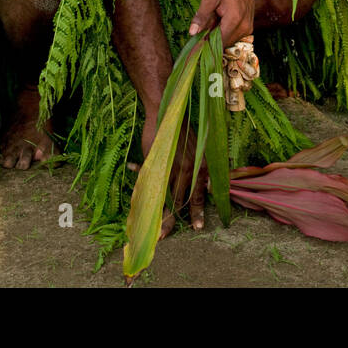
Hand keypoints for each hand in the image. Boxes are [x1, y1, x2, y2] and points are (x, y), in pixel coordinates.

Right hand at [141, 117, 206, 237]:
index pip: (199, 194)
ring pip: (168, 197)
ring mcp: (175, 166)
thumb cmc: (179, 130)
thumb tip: (205, 186)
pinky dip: (147, 196)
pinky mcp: (160, 163)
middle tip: (167, 236)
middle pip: (183, 200)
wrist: (166, 112)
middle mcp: (191, 167)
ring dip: (161, 215)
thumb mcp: (195, 149)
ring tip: (157, 231)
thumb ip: (197, 168)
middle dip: (174, 220)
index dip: (197, 211)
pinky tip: (141, 207)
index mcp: (201, 165)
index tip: (197, 226)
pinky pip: (154, 186)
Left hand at [189, 0, 257, 45]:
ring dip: (217, 34)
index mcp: (234, 20)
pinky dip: (224, 31)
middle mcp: (244, 28)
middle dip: (210, 38)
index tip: (194, 42)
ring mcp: (248, 28)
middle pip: (223, 44)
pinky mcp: (248, 27)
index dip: (205, 44)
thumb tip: (192, 32)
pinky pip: (233, 35)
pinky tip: (219, 18)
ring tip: (213, 17)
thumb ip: (202, 16)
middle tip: (201, 25)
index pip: (218, 43)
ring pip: (228, 41)